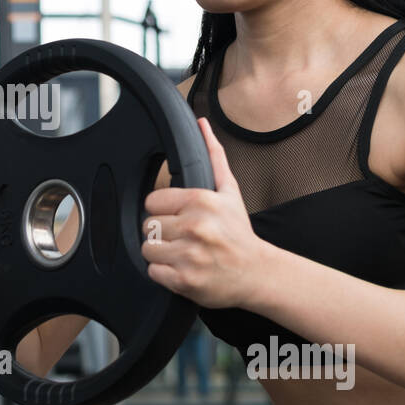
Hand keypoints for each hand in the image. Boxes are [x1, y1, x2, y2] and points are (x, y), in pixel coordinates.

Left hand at [140, 118, 267, 308]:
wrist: (257, 273)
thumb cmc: (239, 232)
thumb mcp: (229, 191)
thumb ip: (213, 156)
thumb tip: (202, 124)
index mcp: (201, 201)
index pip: (152, 202)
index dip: (163, 211)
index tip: (179, 217)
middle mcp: (195, 227)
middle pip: (148, 226)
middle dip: (162, 233)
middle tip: (184, 237)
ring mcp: (189, 255)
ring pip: (147, 249)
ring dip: (160, 254)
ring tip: (182, 253)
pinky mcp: (184, 280)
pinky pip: (153, 272)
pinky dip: (164, 273)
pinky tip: (183, 268)